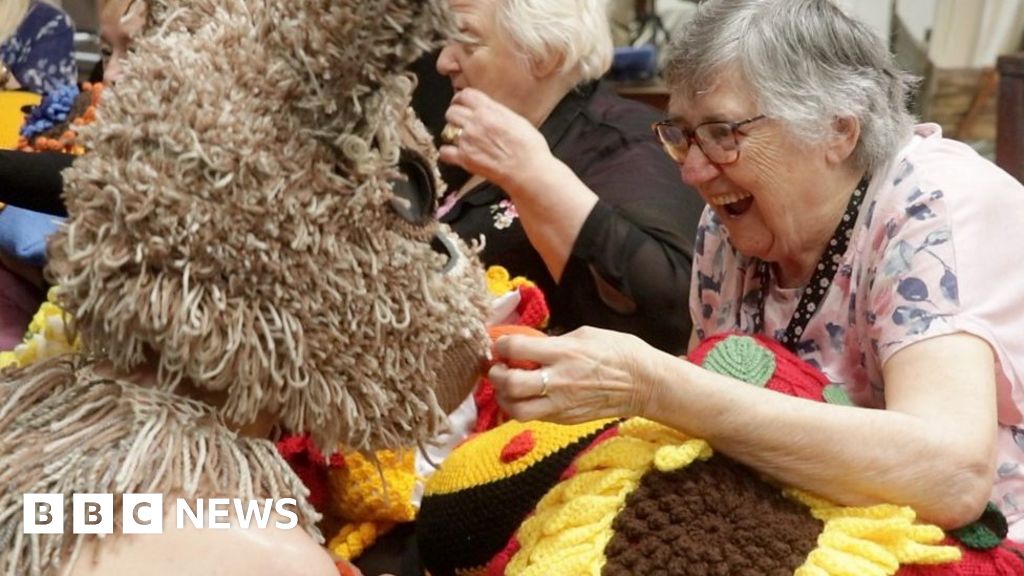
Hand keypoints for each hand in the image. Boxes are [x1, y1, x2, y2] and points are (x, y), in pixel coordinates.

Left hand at [438, 88, 554, 192]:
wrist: (528, 170)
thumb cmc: (529, 148)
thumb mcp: (517, 119)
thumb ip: (497, 113)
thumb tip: (489, 110)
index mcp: (489, 110)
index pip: (465, 95)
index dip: (461, 99)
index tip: (461, 103)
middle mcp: (475, 122)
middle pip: (452, 111)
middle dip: (455, 115)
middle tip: (460, 122)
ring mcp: (468, 140)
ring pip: (447, 129)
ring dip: (453, 133)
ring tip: (461, 138)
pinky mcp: (464, 159)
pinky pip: (444, 152)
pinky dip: (447, 153)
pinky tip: (454, 153)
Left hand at [488, 326, 655, 423]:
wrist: (644, 383)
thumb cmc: (618, 352)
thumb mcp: (584, 334)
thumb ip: (554, 341)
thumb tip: (531, 346)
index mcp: (564, 353)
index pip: (516, 349)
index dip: (500, 345)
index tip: (499, 344)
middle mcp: (559, 380)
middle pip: (510, 384)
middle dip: (495, 375)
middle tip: (497, 368)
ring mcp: (561, 404)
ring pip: (516, 410)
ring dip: (504, 398)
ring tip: (506, 387)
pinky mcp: (565, 419)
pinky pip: (534, 417)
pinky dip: (522, 407)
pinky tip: (526, 397)